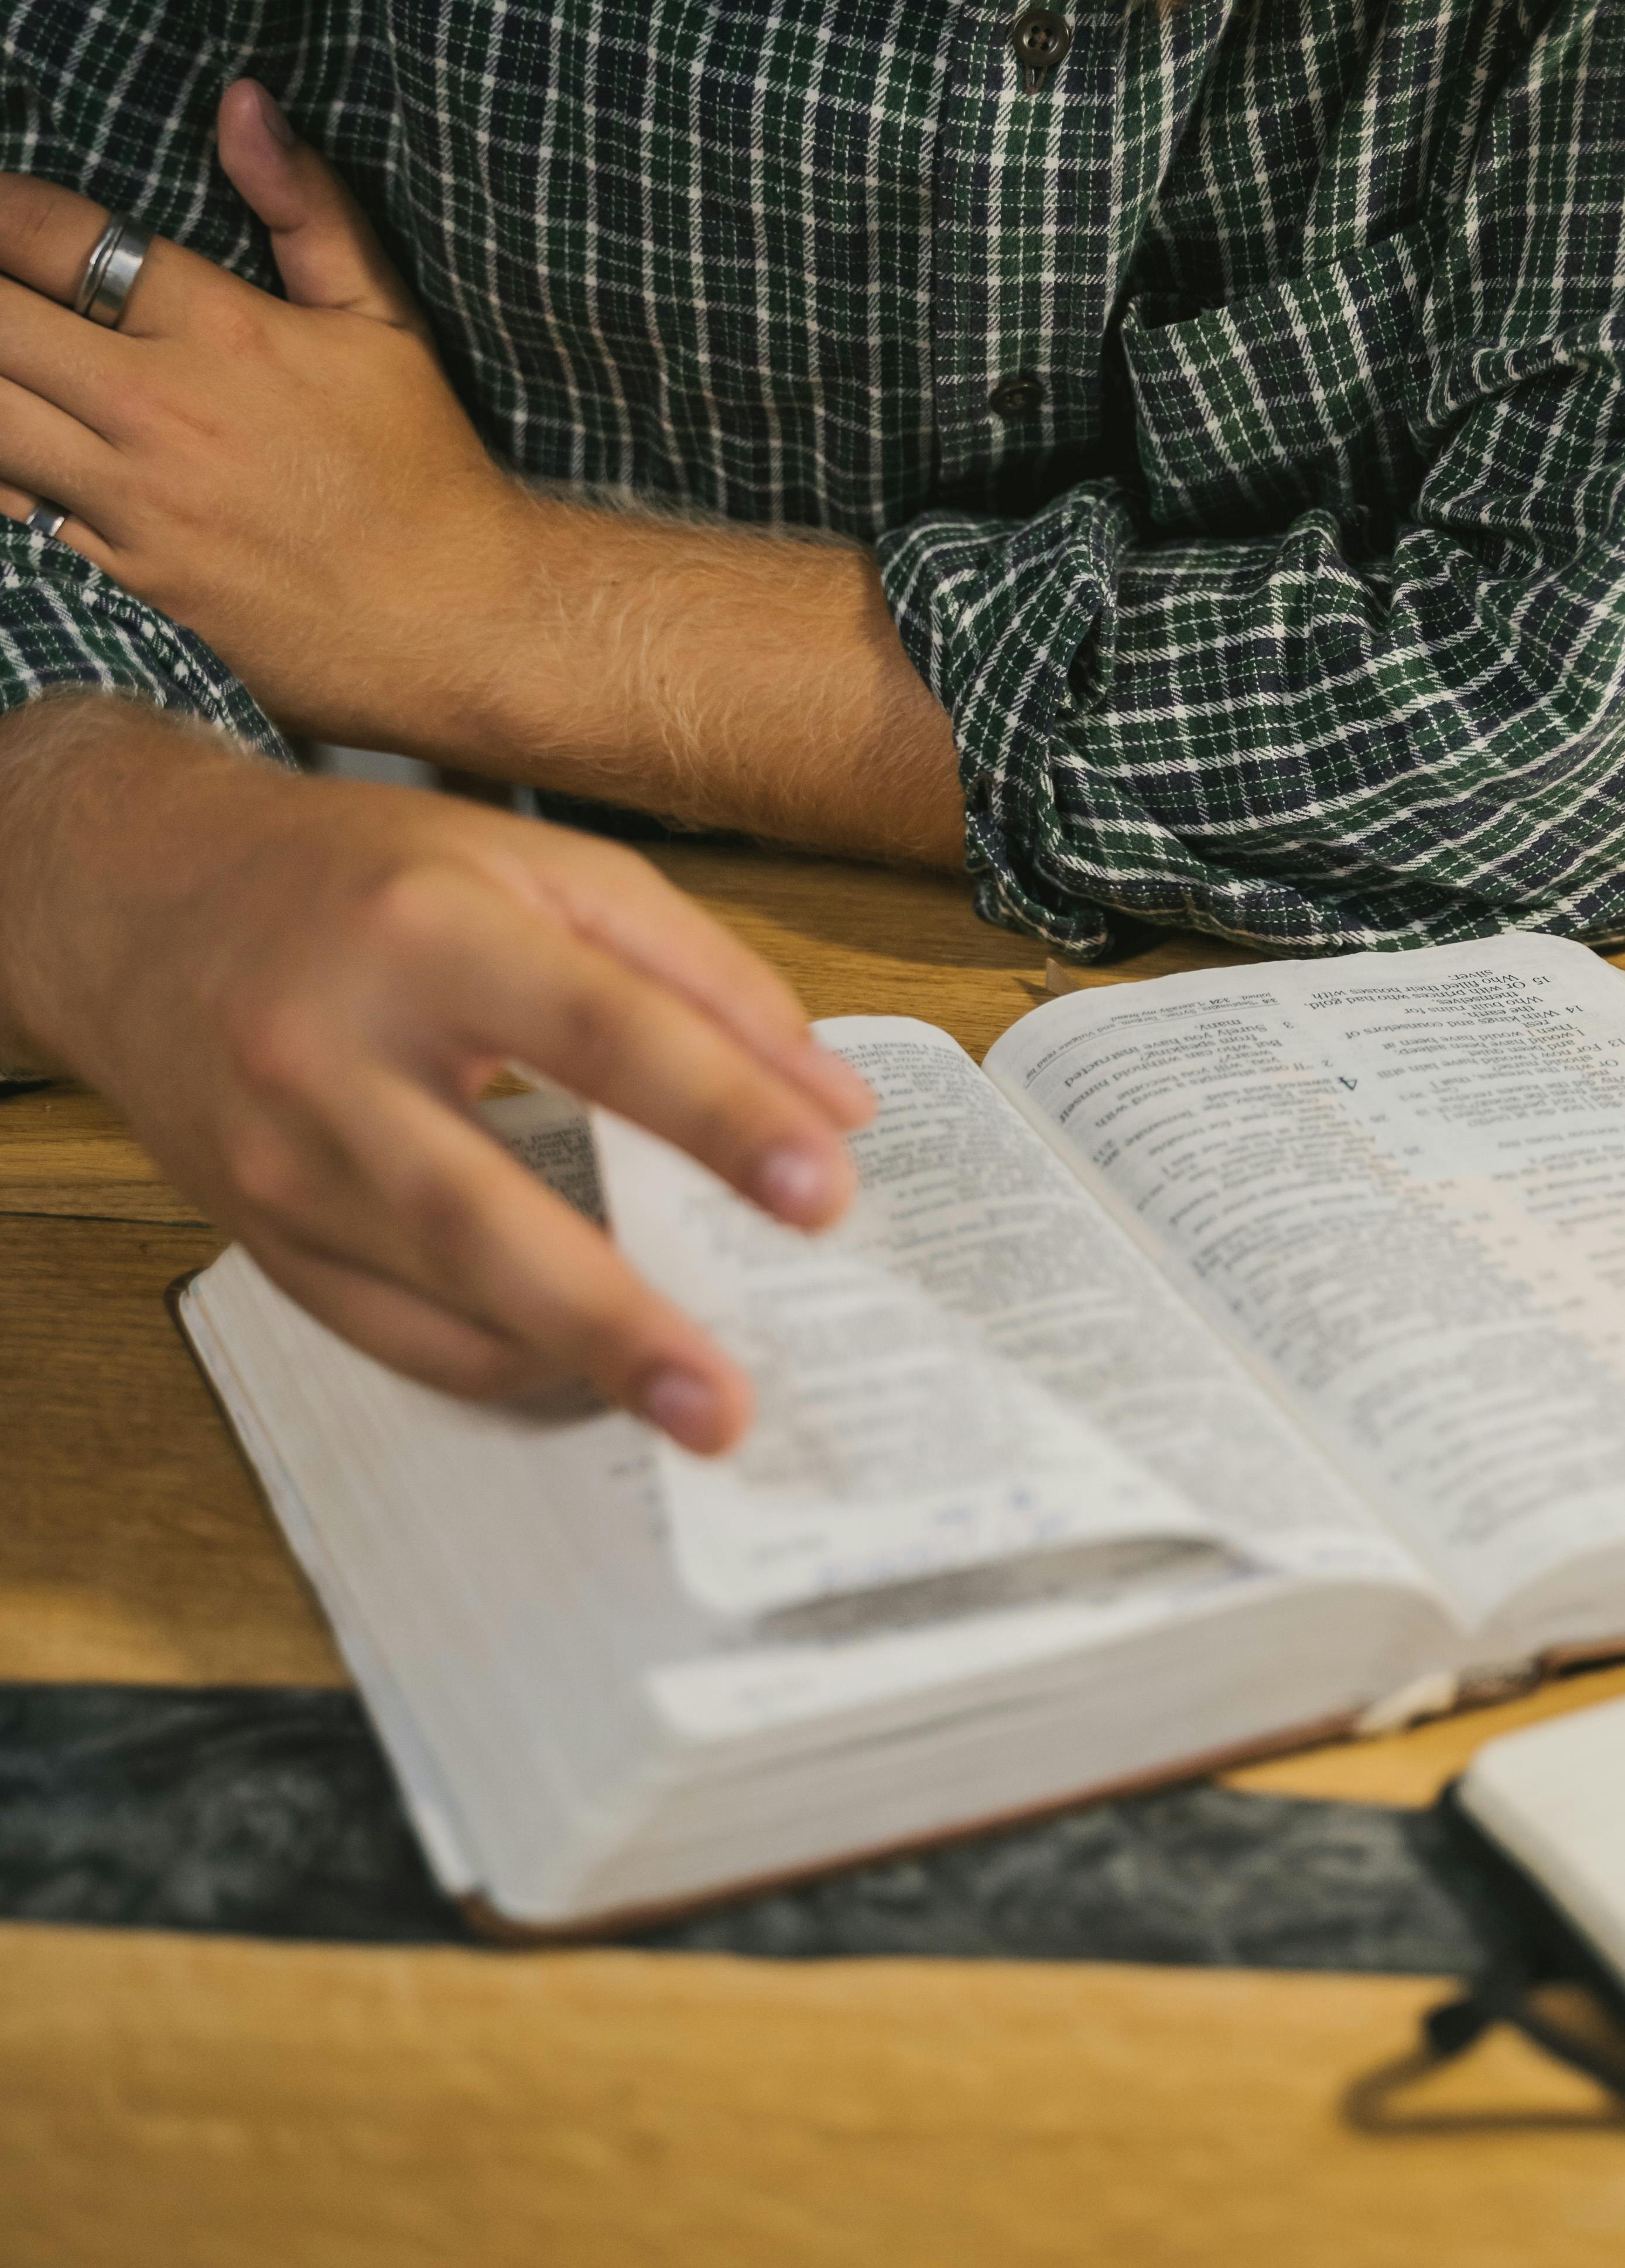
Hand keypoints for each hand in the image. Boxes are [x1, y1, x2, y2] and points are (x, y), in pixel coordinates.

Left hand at [0, 84, 529, 744]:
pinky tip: (14, 442)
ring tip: (9, 358)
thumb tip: (244, 101)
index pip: (58, 236)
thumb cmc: (424, 466)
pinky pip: (16, 508)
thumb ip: (306, 207)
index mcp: (224, 330)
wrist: (454, 622)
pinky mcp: (125, 571)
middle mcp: (162, 409)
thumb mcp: (382, 320)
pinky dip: (1, 468)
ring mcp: (134, 497)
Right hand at [0, 698, 875, 1449]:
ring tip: (694, 1404)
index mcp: (427, 930)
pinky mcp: (258, 1237)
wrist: (147, 902)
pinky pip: (392, 1335)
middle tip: (728, 1400)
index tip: (827, 1186)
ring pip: (435, 1294)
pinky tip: (591, 1377)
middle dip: (615, 1318)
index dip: (719, 1112)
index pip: (597, 1029)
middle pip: (483, 1209)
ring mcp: (280, 1161)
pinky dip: (500, 1367)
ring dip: (573, 1361)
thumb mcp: (542, 863)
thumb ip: (701, 972)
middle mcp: (332, 1052)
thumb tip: (835, 1101)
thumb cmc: (368, 877)